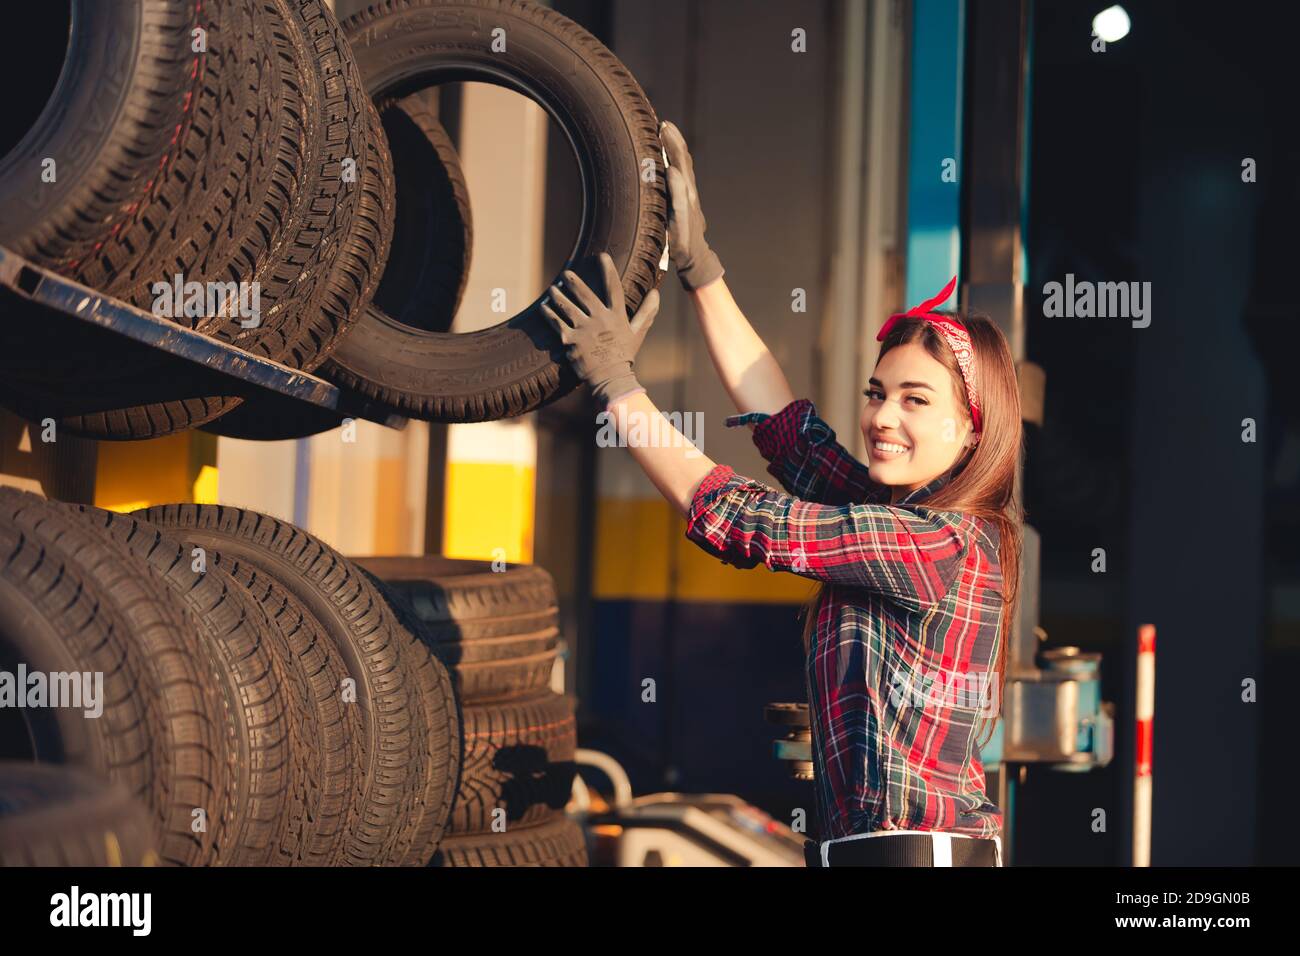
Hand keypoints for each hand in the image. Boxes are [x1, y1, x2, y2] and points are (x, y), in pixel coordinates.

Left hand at [541, 252, 659, 407]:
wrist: (611, 379)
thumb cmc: (624, 355)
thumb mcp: (638, 333)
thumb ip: (647, 312)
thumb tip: (656, 293)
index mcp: (617, 316)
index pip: (613, 287)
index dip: (608, 269)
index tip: (602, 256)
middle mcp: (600, 320)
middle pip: (584, 294)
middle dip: (573, 281)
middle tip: (566, 274)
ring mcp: (584, 330)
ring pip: (567, 306)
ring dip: (558, 296)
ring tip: (552, 289)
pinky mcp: (570, 341)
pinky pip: (557, 323)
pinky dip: (549, 314)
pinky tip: (543, 308)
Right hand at [660, 120, 723, 290]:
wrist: (695, 258)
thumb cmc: (685, 243)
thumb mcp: (681, 221)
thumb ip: (678, 196)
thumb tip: (673, 170)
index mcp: (686, 192)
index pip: (679, 160)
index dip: (672, 143)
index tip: (663, 127)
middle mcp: (688, 190)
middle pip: (682, 158)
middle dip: (673, 140)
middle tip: (663, 124)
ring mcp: (687, 195)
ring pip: (682, 165)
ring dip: (674, 148)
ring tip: (666, 133)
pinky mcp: (684, 200)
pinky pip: (679, 175)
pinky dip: (673, 161)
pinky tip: (667, 158)